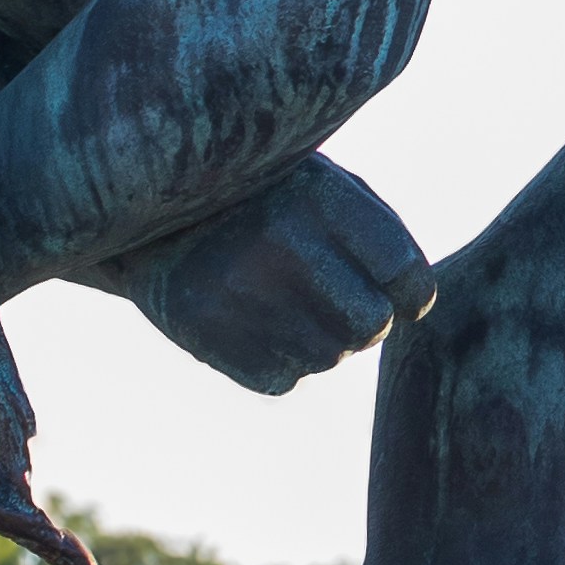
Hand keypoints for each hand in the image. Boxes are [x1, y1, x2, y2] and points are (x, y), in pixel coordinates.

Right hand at [120, 162, 431, 395]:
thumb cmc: (263, 196)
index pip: (406, 278)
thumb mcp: (323, 184)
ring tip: (286, 300)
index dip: (410, 296)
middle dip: (365, 321)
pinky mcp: (204, 331)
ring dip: (320, 340)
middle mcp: (283, 242)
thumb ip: (379, 236)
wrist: (148, 203)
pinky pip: (282, 380)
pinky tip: (254, 321)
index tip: (395, 292)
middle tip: (337, 298)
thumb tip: (416, 306)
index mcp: (323, 196)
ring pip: (328, 358)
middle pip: (371, 326)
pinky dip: (278, 361)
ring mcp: (239, 290)